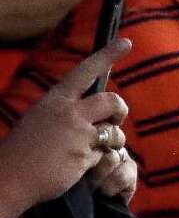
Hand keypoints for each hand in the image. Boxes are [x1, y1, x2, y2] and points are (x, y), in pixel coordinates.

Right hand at [0, 40, 131, 217]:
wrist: (12, 175)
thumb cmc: (25, 149)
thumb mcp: (42, 119)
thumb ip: (66, 111)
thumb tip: (91, 110)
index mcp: (56, 99)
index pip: (86, 70)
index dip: (108, 55)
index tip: (127, 42)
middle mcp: (69, 112)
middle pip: (112, 101)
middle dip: (120, 110)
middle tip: (115, 121)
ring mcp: (78, 135)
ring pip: (114, 131)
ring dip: (113, 141)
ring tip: (96, 148)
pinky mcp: (84, 157)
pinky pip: (104, 156)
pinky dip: (98, 161)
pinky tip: (78, 167)